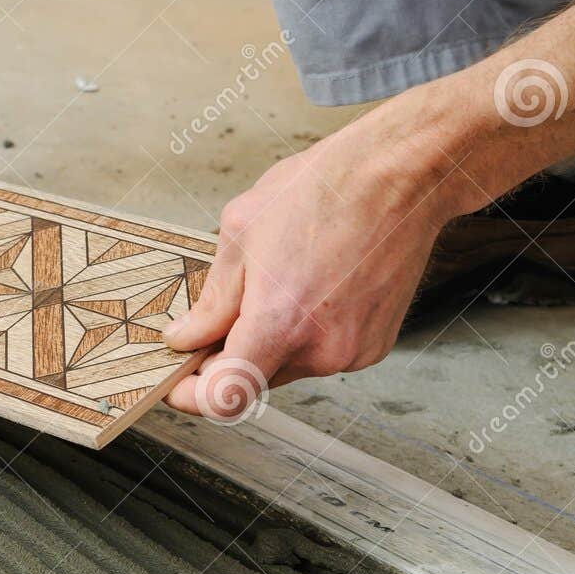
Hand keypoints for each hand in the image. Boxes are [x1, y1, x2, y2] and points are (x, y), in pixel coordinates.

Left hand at [162, 116, 456, 418]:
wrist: (399, 176)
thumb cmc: (324, 190)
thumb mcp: (241, 233)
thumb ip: (212, 300)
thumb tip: (186, 337)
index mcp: (281, 323)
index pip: (224, 397)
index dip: (191, 396)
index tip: (175, 381)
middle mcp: (322, 349)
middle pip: (252, 379)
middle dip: (225, 355)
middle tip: (214, 315)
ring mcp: (353, 352)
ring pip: (284, 367)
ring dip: (265, 342)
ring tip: (274, 283)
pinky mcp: (374, 347)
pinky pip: (318, 355)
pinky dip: (301, 335)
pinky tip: (306, 289)